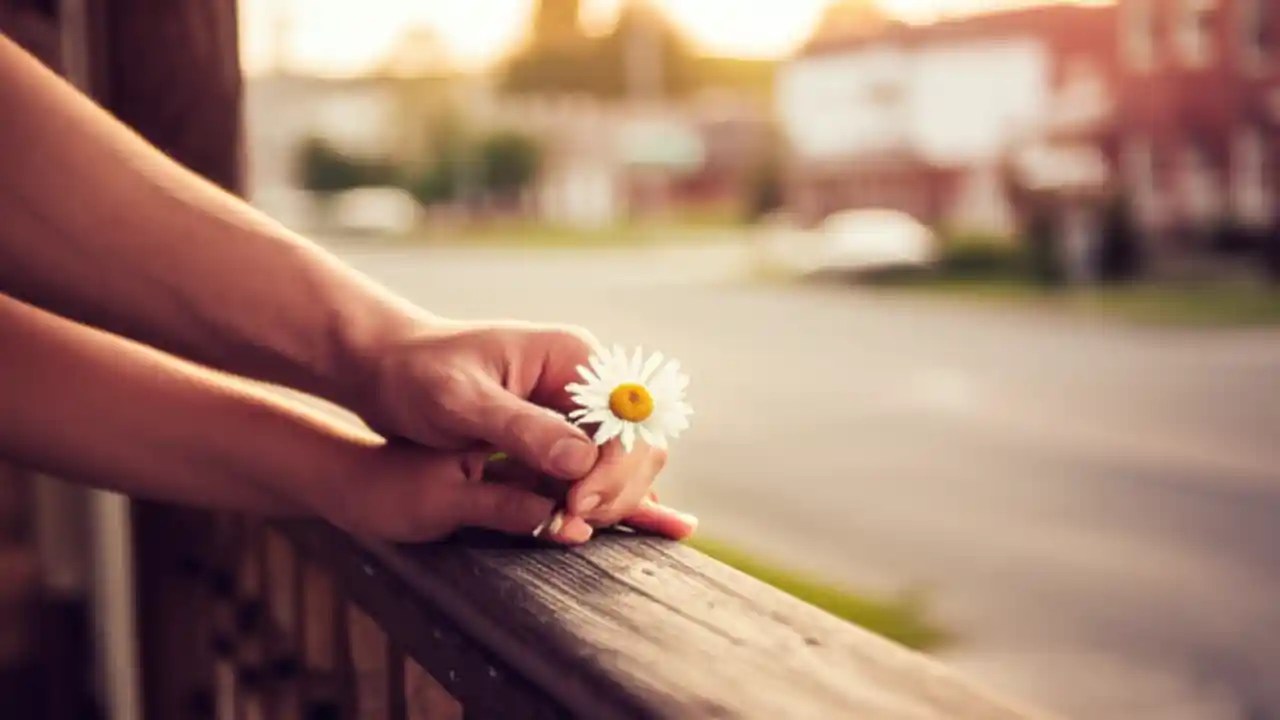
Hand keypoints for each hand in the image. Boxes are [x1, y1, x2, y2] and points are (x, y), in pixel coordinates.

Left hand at [363, 321, 695, 536]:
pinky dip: (597, 501)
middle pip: (635, 444)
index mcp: (572, 358)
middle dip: (614, 489)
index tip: (576, 505)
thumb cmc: (416, 376)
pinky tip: (590, 526)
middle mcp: (584, 382)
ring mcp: (575, 410)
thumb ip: (521, 429)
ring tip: (569, 526)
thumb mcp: (460, 401)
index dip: (611, 468)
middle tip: (573, 522)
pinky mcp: (559, 435)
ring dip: (607, 500)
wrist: (387, 370)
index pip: (625, 420)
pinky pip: (595, 473)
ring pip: (622, 464)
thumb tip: (582, 461)